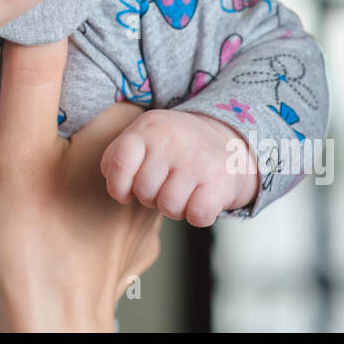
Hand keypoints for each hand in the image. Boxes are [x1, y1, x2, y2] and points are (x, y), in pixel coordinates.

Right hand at [0, 38, 163, 331]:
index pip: (113, 82)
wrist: (50, 329)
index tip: (47, 102)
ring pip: (120, 169)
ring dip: (86, 167)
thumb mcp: (19, 147)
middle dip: (80, 126)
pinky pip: (117, 209)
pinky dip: (91, 206)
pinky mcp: (133, 250)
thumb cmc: (34, 242)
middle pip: (117, 127)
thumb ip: (31, 77)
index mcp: (132, 137)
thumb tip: (42, 7)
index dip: (77, 85)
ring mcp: (148, 216)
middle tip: (40, 142)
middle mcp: (153, 172)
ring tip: (47, 175)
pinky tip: (61, 214)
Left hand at [101, 109, 258, 224]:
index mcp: (148, 127)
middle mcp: (172, 140)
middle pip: (144, 191)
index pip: (118, 164)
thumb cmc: (173, 147)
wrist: (227, 142)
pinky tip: (202, 196)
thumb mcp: (143, 137)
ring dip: (175, 207)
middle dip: (152, 196)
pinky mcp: (219, 181)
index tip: (127, 191)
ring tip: (184, 189)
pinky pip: (196, 216)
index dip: (119, 186)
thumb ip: (118, 157)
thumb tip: (116, 185)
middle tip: (166, 183)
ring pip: (169, 207)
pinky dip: (198, 215)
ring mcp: (197, 160)